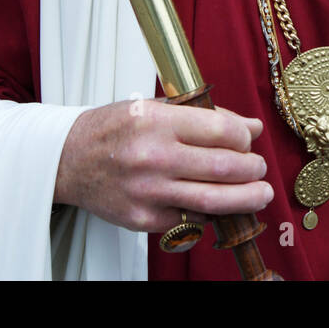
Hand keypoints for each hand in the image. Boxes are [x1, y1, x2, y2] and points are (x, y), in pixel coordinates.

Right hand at [54, 99, 272, 231]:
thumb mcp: (156, 108)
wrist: (67, 160)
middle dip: (253, 169)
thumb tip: (251, 127)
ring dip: (247, 198)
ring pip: (214, 200)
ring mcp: (148, 192)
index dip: (245, 137)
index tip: (249, 139)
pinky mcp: (143, 219)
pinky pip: (191, 219)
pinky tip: (219, 204)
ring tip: (260, 193)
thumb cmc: (113, 129)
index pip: (222, 131)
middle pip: (225, 167)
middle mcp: (154, 157)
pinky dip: (211, 212)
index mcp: (158, 121)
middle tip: (260, 168)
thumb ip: (206, 116)